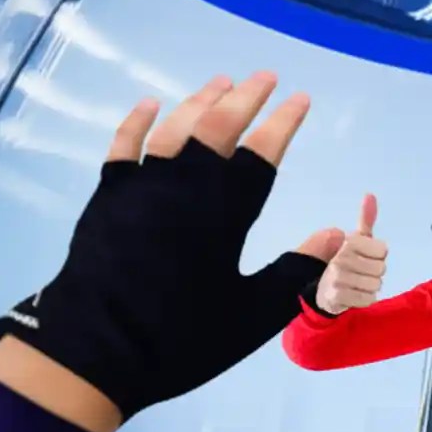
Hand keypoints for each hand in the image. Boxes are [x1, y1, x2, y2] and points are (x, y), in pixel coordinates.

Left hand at [0, 72, 345, 424]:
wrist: (91, 354)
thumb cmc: (180, 338)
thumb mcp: (252, 314)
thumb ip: (297, 272)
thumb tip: (340, 234)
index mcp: (224, 213)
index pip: (262, 153)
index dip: (284, 123)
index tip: (301, 99)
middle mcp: (184, 186)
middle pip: (218, 127)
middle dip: (246, 98)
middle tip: (266, 77)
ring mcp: (140, 187)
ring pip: (175, 128)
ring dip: (200, 101)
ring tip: (222, 82)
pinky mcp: (107, 198)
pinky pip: (122, 147)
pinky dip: (137, 122)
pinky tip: (150, 105)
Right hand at [316, 194, 387, 314]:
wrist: (325, 288)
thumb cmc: (348, 260)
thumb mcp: (358, 239)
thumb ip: (366, 219)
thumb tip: (370, 194)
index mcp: (349, 242)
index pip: (383, 251)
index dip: (379, 256)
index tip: (367, 256)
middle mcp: (341, 258)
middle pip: (381, 269)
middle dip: (375, 272)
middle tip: (362, 271)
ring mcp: (338, 278)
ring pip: (376, 285)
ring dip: (371, 286)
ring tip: (358, 283)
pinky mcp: (338, 297)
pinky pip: (368, 299)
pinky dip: (365, 299)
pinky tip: (355, 293)